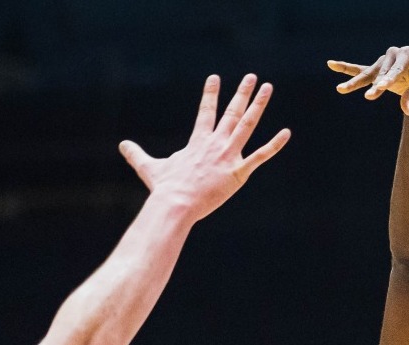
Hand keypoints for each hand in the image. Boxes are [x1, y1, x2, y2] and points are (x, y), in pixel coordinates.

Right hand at [119, 74, 289, 220]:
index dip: (210, 94)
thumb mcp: (149, 168)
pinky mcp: (238, 172)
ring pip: (247, 125)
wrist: (175, 203)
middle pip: (231, 112)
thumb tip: (122, 145)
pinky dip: (274, 145)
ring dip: (258, 105)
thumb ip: (136, 154)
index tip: (215, 78)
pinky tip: (286, 132)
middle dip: (242, 93)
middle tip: (251, 76)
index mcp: (198, 142)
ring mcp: (228, 156)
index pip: (206, 112)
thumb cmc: (164, 188)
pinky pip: (260, 156)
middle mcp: (215, 143)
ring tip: (268, 88)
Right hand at [327, 46, 408, 113]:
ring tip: (340, 90)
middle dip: (375, 85)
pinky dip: (345, 68)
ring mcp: (383, 63)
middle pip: (380, 72)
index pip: (397, 69)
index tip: (381, 88)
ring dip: (354, 83)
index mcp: (408, 54)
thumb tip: (406, 111)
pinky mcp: (378, 71)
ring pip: (367, 74)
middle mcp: (393, 55)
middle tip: (369, 97)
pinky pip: (359, 70)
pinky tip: (331, 64)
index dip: (389, 79)